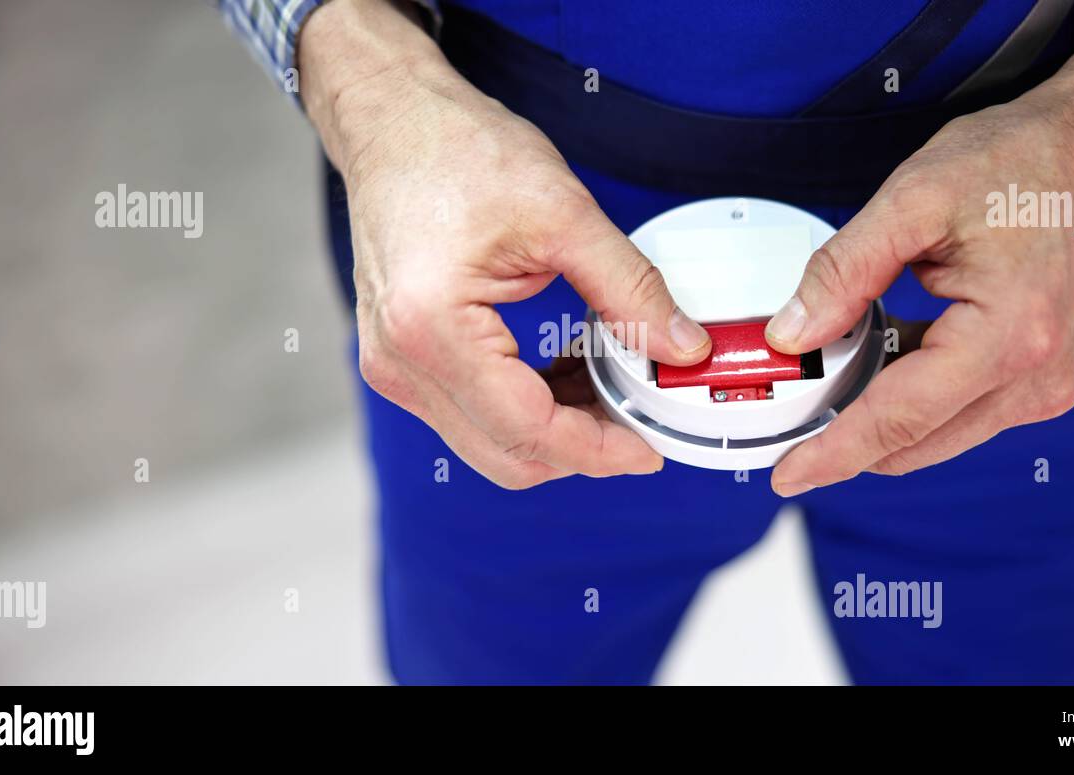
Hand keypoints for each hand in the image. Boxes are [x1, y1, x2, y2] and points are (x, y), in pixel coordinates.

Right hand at [299, 0, 710, 488]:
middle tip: (640, 420)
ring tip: (609, 389)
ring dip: (553, 432)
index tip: (651, 449)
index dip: (599, 452)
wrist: (392, 120)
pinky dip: (523, 409)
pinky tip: (566, 374)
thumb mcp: (564, 215)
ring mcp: (392, 366)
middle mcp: (401, 363)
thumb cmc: (457, 151)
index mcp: (434, 331)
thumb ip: (630, 290)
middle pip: (506, 456)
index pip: (529, 430)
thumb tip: (682, 348)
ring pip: (488, 442)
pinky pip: (469, 414)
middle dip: (581, 450)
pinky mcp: (399, 358)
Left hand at [765, 9, 1073, 495]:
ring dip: (883, 416)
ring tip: (838, 367)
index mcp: (1010, 338)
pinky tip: (888, 353)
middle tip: (790, 416)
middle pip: (917, 443)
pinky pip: (963, 412)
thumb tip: (793, 333)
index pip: (899, 420)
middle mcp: (1038, 378)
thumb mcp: (914, 199)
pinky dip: (917, 397)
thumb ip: (844, 272)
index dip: (834, 453)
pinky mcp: (1046, 378)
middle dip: (849, 440)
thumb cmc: (1026, 159)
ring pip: (938, 434)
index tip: (786, 477)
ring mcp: (1048, 384)